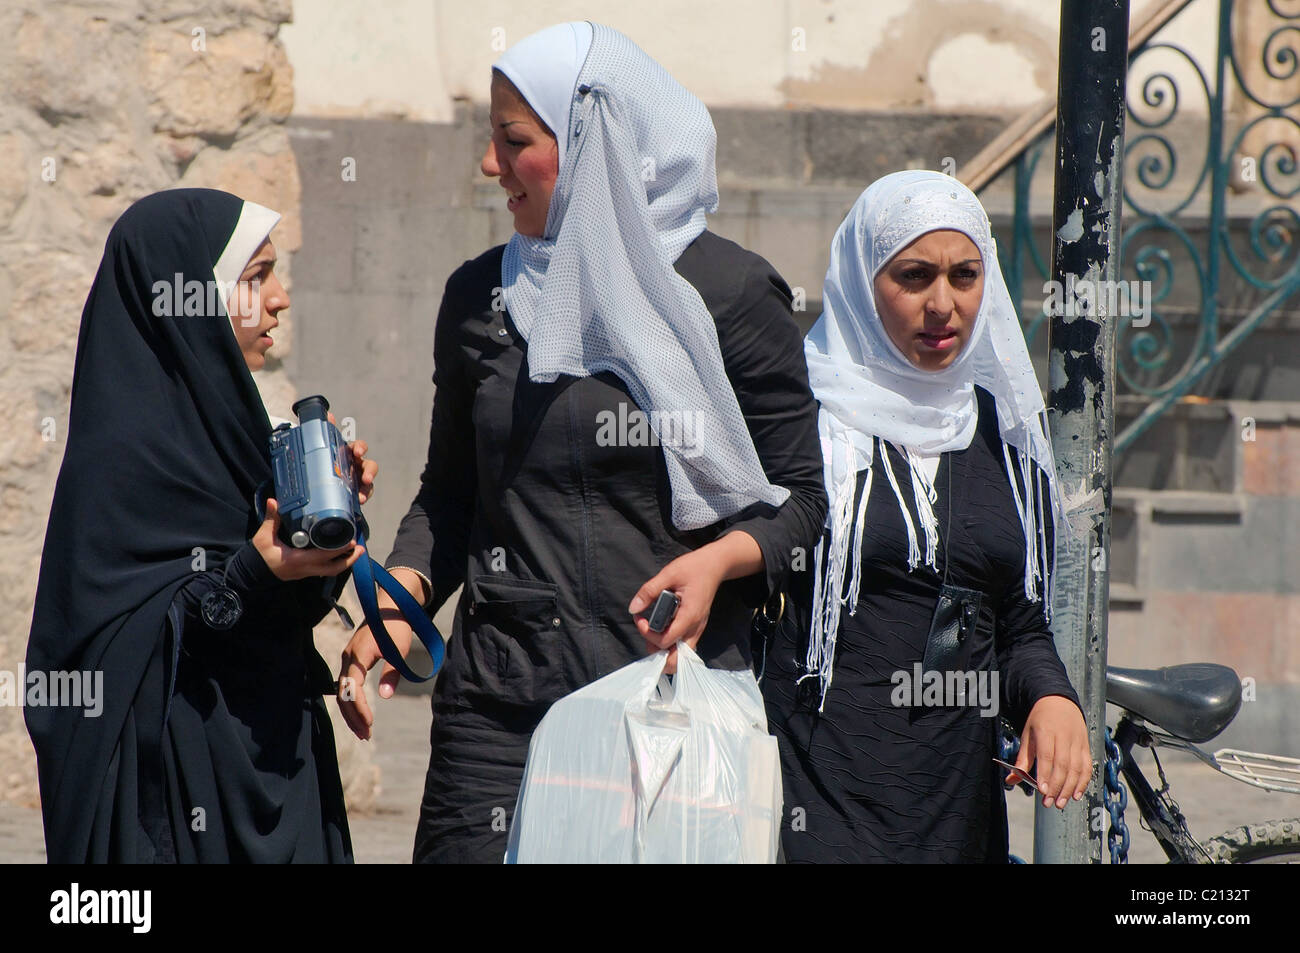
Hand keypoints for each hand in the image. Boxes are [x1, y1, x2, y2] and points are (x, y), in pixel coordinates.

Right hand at [252, 497, 364, 580]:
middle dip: (349, 559)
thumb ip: (271, 519)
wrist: (252, 572)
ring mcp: (306, 573)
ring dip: (345, 562)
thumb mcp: (263, 537)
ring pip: (331, 572)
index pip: (322, 557)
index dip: (339, 551)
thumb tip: (274, 501)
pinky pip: (325, 570)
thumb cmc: (259, 554)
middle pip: (333, 569)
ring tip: (357, 551)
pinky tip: (342, 554)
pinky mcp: (306, 573)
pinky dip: (335, 563)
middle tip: (361, 548)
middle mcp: (305, 569)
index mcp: (297, 560)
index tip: (351, 542)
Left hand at [324, 410, 377, 503]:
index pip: (358, 447)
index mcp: (348, 452)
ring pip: (369, 481)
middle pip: (369, 465)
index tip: (357, 452)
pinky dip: (363, 496)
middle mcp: (356, 465)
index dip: (360, 448)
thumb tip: (329, 414)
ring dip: (367, 486)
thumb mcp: (321, 447)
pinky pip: (364, 493)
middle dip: (369, 470)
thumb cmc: (320, 460)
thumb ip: (325, 431)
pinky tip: (358, 500)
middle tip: (365, 478)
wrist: (314, 481)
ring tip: (361, 494)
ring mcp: (357, 479)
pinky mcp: (357, 491)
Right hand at [336, 568, 424, 739]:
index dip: (359, 708)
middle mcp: (347, 657)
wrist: (391, 606)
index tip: (370, 723)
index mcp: (358, 655)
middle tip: (366, 735)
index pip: (352, 689)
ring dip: (351, 712)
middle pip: (343, 694)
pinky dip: (352, 701)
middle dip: (353, 716)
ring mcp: (347, 658)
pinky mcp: (351, 660)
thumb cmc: (397, 626)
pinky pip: (346, 685)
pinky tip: (361, 714)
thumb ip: (392, 672)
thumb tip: (385, 696)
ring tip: (364, 731)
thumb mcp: (399, 650)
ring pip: (342, 691)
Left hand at [628, 551, 724, 674]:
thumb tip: (633, 608)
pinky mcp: (696, 628)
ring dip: (662, 650)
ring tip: (652, 629)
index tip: (640, 618)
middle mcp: (695, 628)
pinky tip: (662, 628)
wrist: (715, 566)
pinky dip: (670, 644)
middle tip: (646, 631)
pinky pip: (682, 647)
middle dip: (656, 652)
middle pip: (676, 660)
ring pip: (679, 656)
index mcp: (690, 616)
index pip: (666, 640)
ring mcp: (697, 630)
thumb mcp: (669, 574)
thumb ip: (649, 591)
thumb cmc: (695, 568)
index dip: (648, 633)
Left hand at [1014, 695, 1090, 808]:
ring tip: (1061, 803)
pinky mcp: (1086, 745)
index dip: (1046, 774)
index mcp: (1046, 731)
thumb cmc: (1040, 721)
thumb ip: (1022, 759)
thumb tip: (1011, 779)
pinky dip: (1083, 782)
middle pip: (1063, 765)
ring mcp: (1078, 741)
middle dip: (1056, 786)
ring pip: (1076, 768)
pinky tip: (1076, 794)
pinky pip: (1087, 766)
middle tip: (1049, 803)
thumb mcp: (1027, 735)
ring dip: (1069, 788)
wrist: (1059, 701)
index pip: (1047, 755)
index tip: (1042, 791)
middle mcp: (1064, 736)